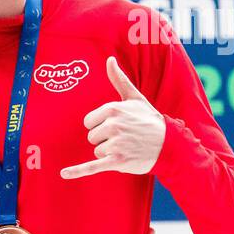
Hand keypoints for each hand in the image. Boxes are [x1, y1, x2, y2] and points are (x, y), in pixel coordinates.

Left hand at [60, 56, 164, 178]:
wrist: (169, 145)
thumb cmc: (149, 120)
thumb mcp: (134, 98)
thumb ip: (119, 79)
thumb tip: (109, 59)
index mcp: (113, 109)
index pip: (89, 122)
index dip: (101, 126)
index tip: (119, 126)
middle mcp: (113, 124)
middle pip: (91, 137)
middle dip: (105, 140)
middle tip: (125, 138)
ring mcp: (116, 143)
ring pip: (96, 151)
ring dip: (109, 152)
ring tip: (127, 147)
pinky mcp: (117, 160)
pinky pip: (92, 165)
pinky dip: (78, 171)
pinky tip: (64, 173)